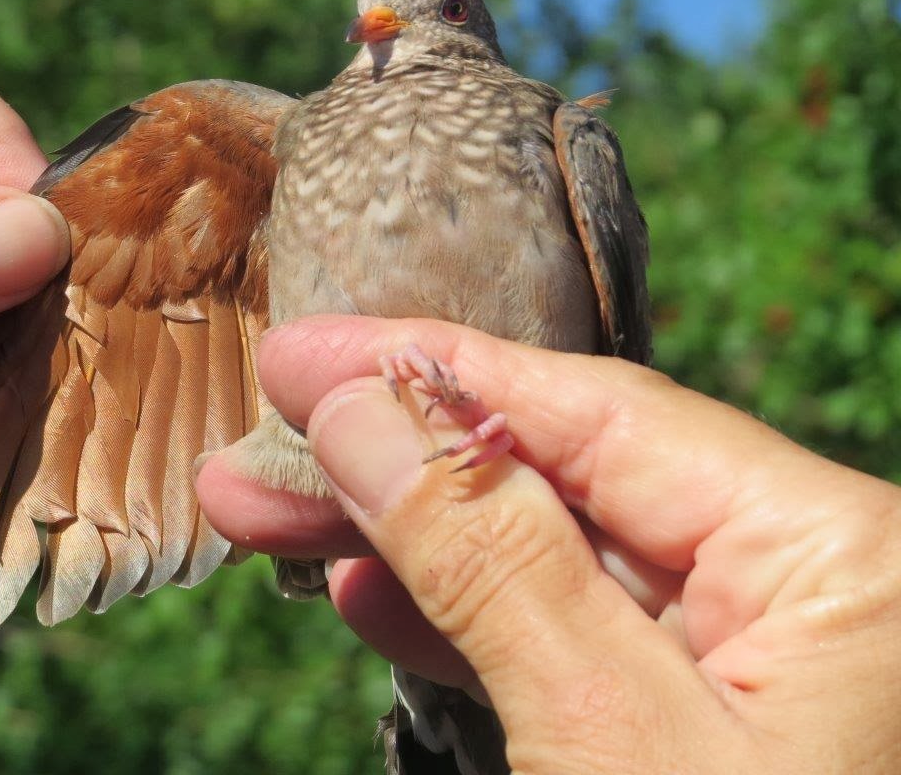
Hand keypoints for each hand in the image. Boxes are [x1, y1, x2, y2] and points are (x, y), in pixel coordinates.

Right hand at [198, 316, 900, 772]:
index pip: (596, 410)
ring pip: (548, 557)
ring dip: (404, 538)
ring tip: (270, 514)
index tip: (302, 354)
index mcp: (833, 551)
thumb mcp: (611, 743)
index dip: (432, 370)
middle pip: (559, 476)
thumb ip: (491, 557)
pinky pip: (565, 640)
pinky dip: (463, 618)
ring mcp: (753, 656)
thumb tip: (369, 410)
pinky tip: (369, 592)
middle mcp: (804, 579)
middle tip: (256, 440)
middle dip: (397, 461)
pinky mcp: (701, 724)